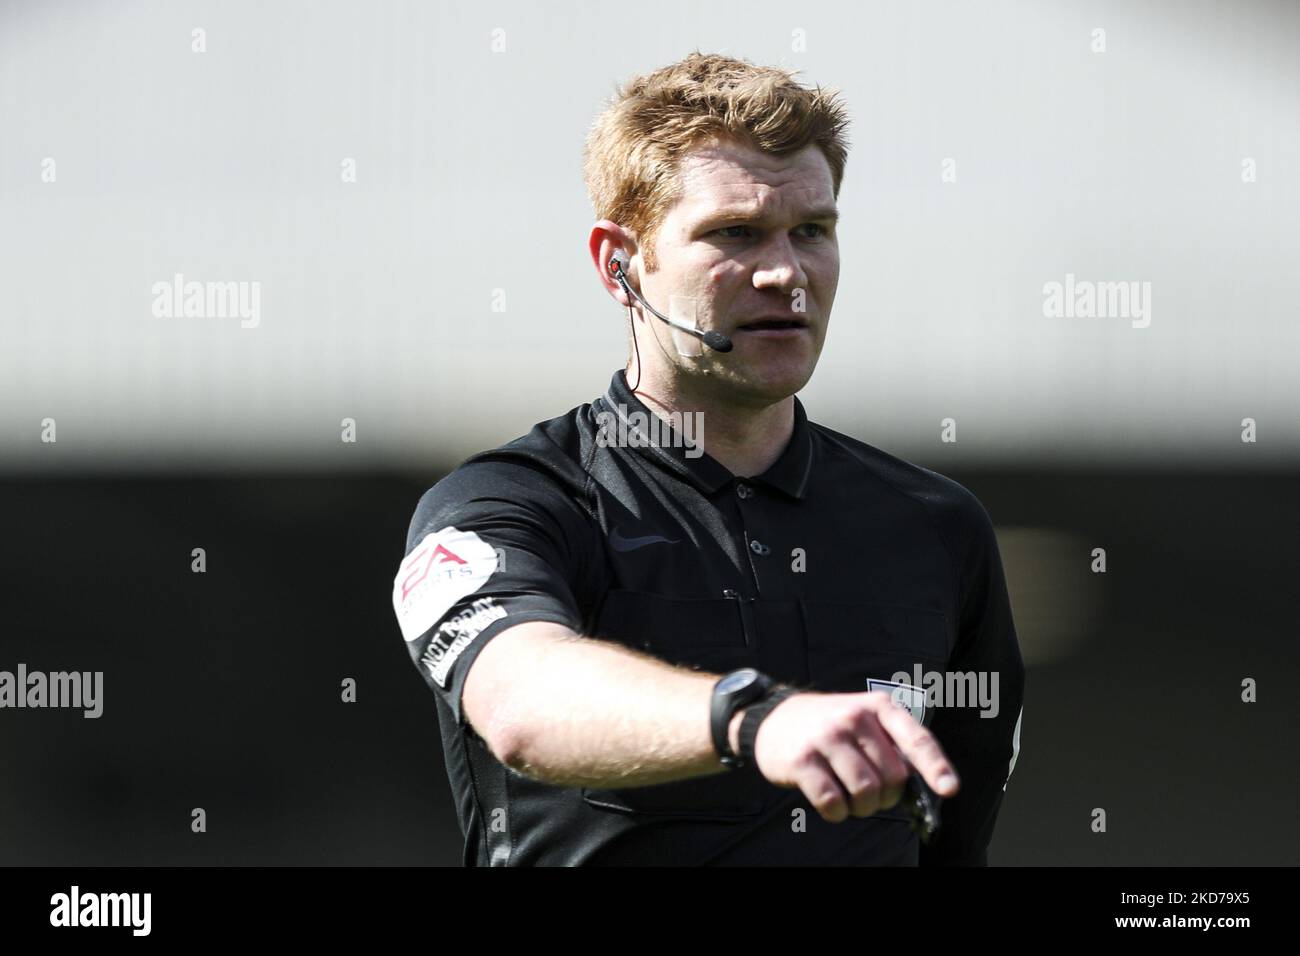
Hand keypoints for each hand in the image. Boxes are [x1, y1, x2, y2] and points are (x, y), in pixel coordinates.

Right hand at [743, 690, 959, 822]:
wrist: (773, 720)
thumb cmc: (831, 728)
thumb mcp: (864, 721)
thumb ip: (894, 745)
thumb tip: (926, 784)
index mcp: (878, 707)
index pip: (916, 739)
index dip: (936, 766)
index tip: (949, 789)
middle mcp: (853, 718)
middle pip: (893, 777)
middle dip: (888, 796)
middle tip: (871, 795)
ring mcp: (827, 738)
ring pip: (865, 792)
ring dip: (862, 808)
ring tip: (850, 800)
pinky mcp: (802, 760)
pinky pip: (833, 802)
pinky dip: (837, 813)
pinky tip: (831, 804)